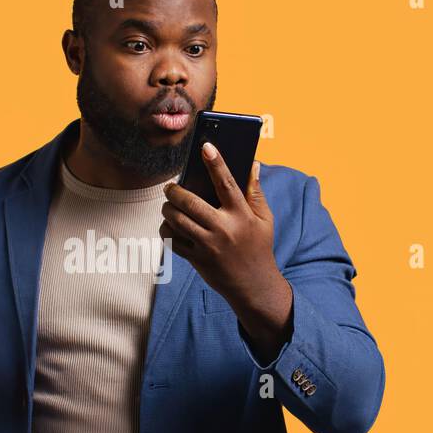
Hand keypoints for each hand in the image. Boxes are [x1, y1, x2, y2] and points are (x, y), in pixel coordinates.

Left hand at [159, 141, 294, 360]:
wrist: (254, 286)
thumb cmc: (259, 248)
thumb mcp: (265, 220)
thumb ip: (256, 192)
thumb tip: (253, 165)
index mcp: (242, 215)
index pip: (227, 183)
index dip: (215, 163)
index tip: (205, 147)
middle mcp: (224, 229)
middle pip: (190, 202)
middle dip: (174, 191)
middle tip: (170, 187)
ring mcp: (208, 245)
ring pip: (177, 220)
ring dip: (167, 209)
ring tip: (168, 205)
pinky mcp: (197, 260)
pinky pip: (174, 240)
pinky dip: (168, 231)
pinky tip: (170, 225)